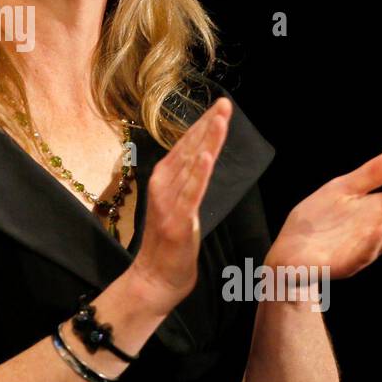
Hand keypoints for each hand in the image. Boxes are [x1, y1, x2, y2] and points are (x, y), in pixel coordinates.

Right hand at [127, 97, 231, 313]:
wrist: (156, 279)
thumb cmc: (170, 244)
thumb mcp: (179, 204)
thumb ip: (186, 182)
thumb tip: (201, 158)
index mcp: (164, 179)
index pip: (187, 144)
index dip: (204, 124)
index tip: (220, 106)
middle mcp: (162, 184)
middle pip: (189, 148)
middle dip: (209, 124)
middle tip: (226, 103)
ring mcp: (169, 201)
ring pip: (192, 164)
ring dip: (207, 140)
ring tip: (220, 118)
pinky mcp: (177, 220)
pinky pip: (190, 192)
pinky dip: (198, 172)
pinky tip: (206, 155)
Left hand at [265, 148, 381, 278]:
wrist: (288, 249)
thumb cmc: (318, 220)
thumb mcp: (343, 189)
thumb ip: (371, 174)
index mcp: (376, 212)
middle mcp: (375, 232)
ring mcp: (361, 249)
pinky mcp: (343, 264)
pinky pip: (363, 255)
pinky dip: (373, 242)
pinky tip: (381, 227)